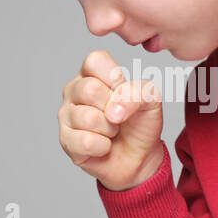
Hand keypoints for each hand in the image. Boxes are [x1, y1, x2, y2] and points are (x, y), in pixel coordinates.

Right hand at [58, 50, 164, 190]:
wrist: (140, 157)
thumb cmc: (140, 123)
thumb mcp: (151, 100)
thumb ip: (139, 91)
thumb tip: (113, 110)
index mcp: (91, 74)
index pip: (94, 61)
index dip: (114, 78)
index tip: (124, 92)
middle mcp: (74, 91)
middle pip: (89, 89)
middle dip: (114, 107)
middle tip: (119, 116)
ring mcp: (66, 116)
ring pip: (88, 118)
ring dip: (110, 129)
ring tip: (111, 131)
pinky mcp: (66, 141)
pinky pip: (86, 142)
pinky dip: (103, 147)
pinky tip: (104, 146)